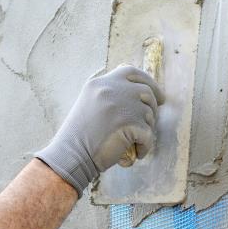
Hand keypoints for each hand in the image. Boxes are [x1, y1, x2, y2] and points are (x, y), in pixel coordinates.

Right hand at [35, 64, 163, 195]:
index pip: (131, 72)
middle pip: (145, 90)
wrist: (71, 156)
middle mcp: (112, 89)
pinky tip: (137, 152)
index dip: (147, 81)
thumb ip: (109, 96)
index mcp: (100, 83)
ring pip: (149, 113)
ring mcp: (122, 105)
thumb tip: (137, 99)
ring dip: (147, 128)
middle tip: (153, 118)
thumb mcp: (89, 105)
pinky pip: (148, 134)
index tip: (156, 94)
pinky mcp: (130, 123)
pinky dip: (145, 145)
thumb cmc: (78, 138)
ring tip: (136, 140)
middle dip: (154, 105)